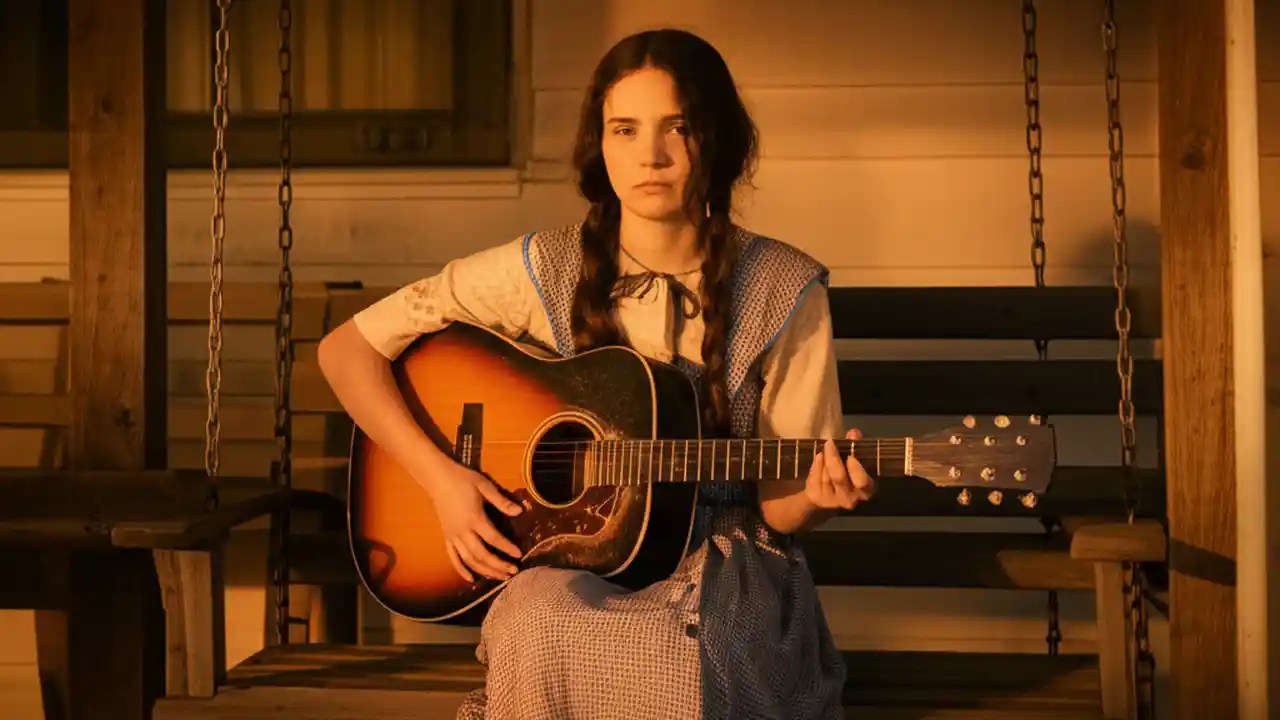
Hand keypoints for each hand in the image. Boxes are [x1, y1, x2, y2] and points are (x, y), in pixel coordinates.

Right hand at [426, 461, 523, 582]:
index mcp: (475, 519)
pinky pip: (453, 558)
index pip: (494, 538)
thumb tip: (519, 512)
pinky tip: (471, 579)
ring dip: (485, 571)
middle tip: (513, 571)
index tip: (519, 554)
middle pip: (482, 555)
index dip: (507, 548)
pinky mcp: (446, 537)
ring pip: (469, 560)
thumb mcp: (485, 486)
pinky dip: (461, 570)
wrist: (438, 479)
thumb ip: (501, 501)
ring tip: (500, 577)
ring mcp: (453, 537)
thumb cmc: (463, 480)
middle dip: (498, 565)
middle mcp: (463, 532)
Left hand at [804, 428, 875, 510]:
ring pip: (826, 476)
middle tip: (830, 443)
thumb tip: (853, 433)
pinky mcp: (817, 498)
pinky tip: (819, 456)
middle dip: (833, 458)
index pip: (862, 482)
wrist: (826, 494)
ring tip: (826, 448)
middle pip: (839, 477)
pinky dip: (816, 465)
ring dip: (825, 459)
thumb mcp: (853, 459)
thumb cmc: (847, 472)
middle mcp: (851, 499)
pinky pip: (815, 478)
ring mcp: (832, 501)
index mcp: (866, 489)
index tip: (850, 456)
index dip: (856, 469)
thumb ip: (855, 446)